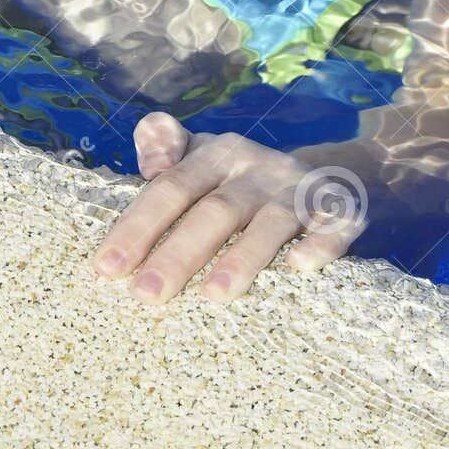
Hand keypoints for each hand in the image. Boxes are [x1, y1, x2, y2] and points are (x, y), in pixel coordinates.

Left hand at [91, 112, 375, 304]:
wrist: (333, 175)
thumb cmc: (244, 180)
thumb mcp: (204, 158)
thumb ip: (166, 151)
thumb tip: (149, 155)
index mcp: (218, 154)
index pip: (171, 188)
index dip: (138, 226)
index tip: (107, 270)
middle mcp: (258, 166)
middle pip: (215, 209)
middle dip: (179, 252)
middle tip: (147, 295)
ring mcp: (299, 188)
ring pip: (269, 221)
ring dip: (243, 257)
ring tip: (213, 297)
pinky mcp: (341, 209)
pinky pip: (332, 226)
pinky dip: (319, 244)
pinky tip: (300, 268)